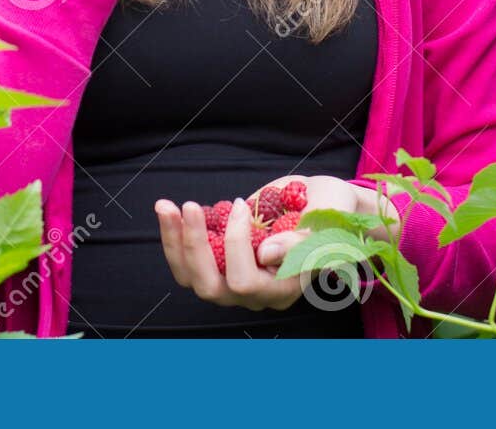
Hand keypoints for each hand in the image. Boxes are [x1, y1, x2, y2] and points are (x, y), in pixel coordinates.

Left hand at [153, 175, 397, 312]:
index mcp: (283, 289)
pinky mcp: (219, 264)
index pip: (245, 282)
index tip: (243, 204)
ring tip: (165, 206)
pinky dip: (175, 237)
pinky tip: (170, 211)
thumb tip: (266, 253)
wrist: (322, 203)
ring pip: (191, 277)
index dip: (236, 245)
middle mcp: (255, 294)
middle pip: (210, 287)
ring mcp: (233, 281)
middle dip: (193, 246)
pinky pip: (186, 262)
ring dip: (174, 240)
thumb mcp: (325, 219)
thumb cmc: (330, 210)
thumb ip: (301, 241)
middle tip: (188, 205)